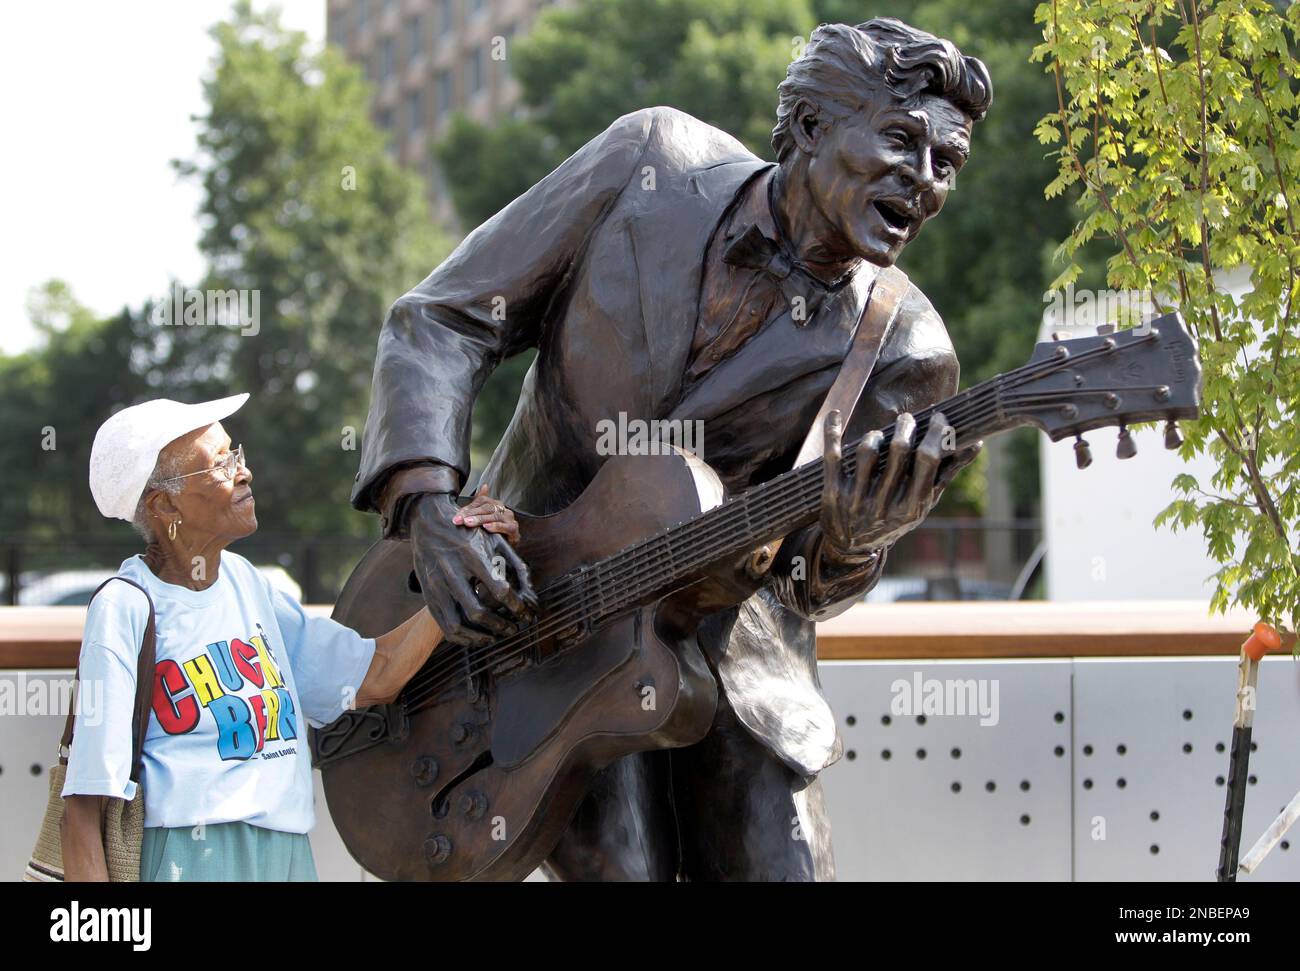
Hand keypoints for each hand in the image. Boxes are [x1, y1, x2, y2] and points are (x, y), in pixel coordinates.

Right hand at [410, 491, 537, 647]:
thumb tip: (530, 594)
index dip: (517, 607)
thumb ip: (515, 565)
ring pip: (457, 625)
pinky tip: (478, 637)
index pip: (499, 590)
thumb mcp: (495, 540)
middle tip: (513, 629)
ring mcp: (436, 586)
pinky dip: (463, 638)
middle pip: (477, 612)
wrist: (428, 522)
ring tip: (496, 637)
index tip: (526, 615)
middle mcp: (451, 572)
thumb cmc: (468, 532)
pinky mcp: (428, 596)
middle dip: (500, 626)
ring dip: (480, 637)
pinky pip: (444, 626)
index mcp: (472, 556)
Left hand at [452, 483, 520, 545]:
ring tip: (469, 522)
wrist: (507, 545)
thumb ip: (480, 504)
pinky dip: (496, 526)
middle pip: (486, 508)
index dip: (468, 507)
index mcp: (495, 504)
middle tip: (460, 520)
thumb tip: (484, 486)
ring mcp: (509, 518)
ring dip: (480, 519)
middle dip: (471, 514)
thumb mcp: (485, 517)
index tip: (457, 516)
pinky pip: (506, 527)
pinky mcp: (513, 529)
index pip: (481, 501)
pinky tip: (487, 527)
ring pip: (494, 516)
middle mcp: (503, 509)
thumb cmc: (494, 531)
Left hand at [819, 409, 980, 556]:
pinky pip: (832, 456)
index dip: (934, 433)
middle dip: (906, 426)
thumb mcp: (922, 505)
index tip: (938, 417)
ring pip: (868, 451)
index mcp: (911, 507)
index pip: (927, 460)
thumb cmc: (894, 521)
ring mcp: (857, 499)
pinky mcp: (833, 493)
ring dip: (876, 435)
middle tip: (907, 418)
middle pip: (898, 450)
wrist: (850, 550)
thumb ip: (946, 475)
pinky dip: (833, 432)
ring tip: (881, 434)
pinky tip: (836, 415)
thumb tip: (975, 445)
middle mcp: (885, 505)